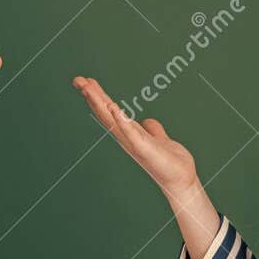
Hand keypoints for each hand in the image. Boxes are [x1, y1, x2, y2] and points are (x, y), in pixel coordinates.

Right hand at [73, 76, 198, 195]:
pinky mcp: (144, 149)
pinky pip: (131, 132)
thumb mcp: (159, 139)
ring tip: (87, 88)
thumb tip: (147, 121)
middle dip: (91, 96)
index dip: (98, 96)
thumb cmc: (169, 162)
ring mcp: (134, 143)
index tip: (86, 81)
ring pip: (112, 120)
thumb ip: (153, 129)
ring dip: (100, 103)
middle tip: (77, 79)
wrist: (182, 179)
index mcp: (130, 134)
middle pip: (105, 113)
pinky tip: (113, 107)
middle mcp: (127, 138)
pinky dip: (121, 120)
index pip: (109, 112)